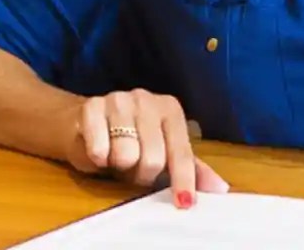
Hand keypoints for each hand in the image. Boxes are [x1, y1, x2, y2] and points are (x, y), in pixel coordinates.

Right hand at [64, 89, 229, 207]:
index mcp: (170, 109)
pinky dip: (100, 158)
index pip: (181, 152)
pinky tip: (100, 150)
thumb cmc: (129, 139)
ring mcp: (119, 100)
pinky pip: (100, 148)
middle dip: (142, 173)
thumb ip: (190, 168)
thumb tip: (220, 188)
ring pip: (126, 155)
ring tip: (117, 155)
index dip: (183, 180)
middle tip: (135, 166)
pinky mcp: (91, 107)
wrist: (83, 122)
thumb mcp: (163, 152)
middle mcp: (146, 99)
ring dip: (120, 164)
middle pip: (153, 158)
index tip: (184, 202)